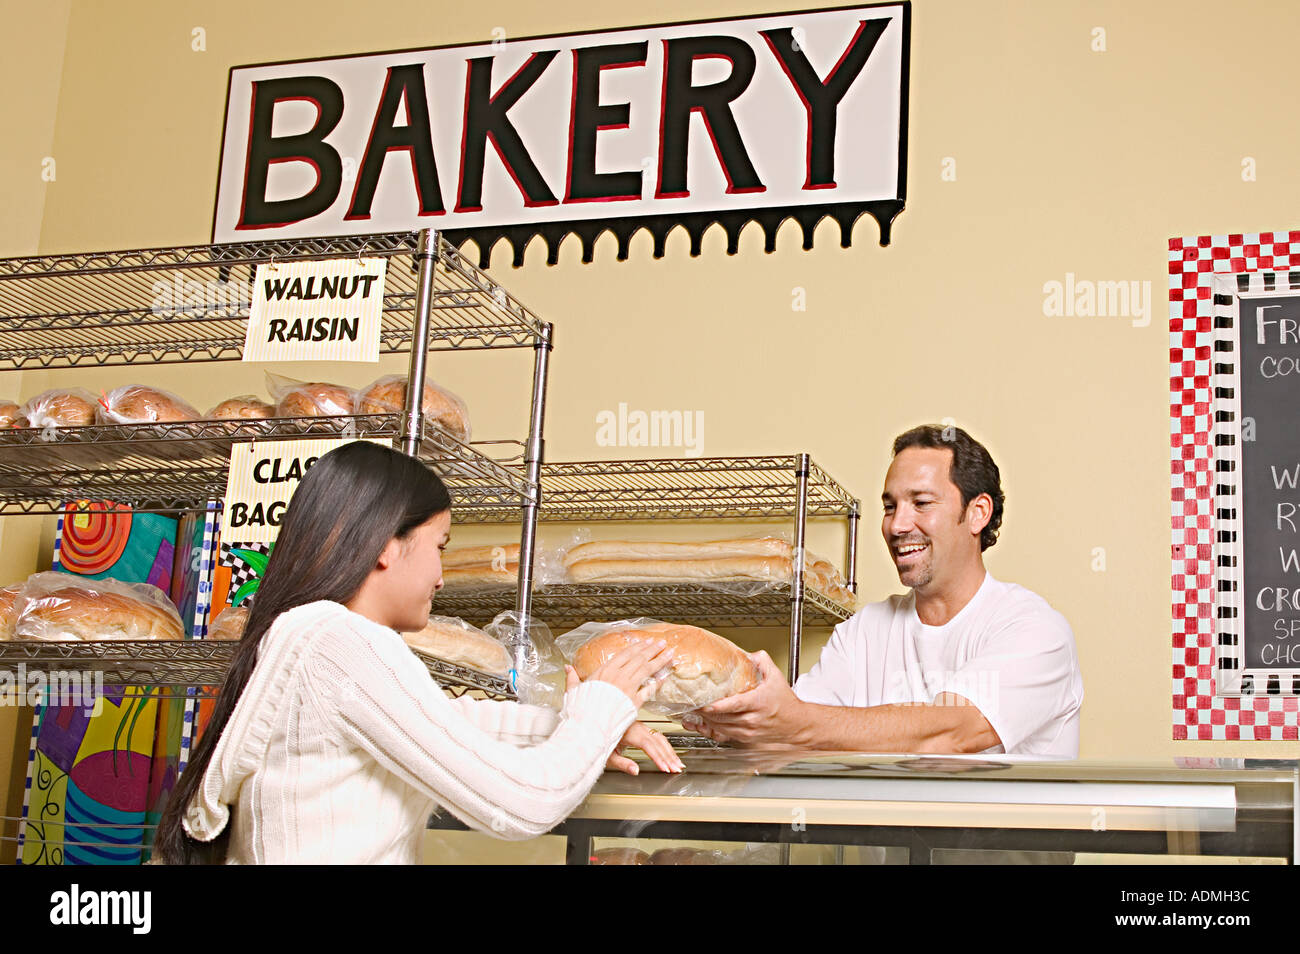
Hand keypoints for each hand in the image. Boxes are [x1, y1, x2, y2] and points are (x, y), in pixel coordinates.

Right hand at [563, 637, 673, 709]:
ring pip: (647, 670)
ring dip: (659, 660)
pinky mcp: (634, 701)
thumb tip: (567, 669)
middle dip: (652, 649)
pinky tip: (665, 677)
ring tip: (669, 654)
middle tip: (662, 643)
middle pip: (639, 658)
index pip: (625, 654)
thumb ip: (573, 679)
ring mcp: (627, 688)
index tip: (646, 642)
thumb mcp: (573, 691)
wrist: (588, 726)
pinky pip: (649, 689)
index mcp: (604, 671)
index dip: (637, 647)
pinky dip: (658, 682)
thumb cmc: (581, 710)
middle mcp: (618, 677)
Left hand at [605, 721, 683, 775]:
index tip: (665, 768)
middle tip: (676, 769)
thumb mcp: (608, 754)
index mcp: (628, 732)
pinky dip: (666, 747)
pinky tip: (671, 755)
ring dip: (670, 752)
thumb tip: (635, 771)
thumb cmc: (601, 739)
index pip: (648, 745)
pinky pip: (657, 736)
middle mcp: (636, 727)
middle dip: (669, 756)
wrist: (597, 725)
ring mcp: (640, 726)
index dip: (658, 757)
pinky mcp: (642, 728)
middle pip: (657, 741)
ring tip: (678, 764)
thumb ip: (622, 763)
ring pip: (660, 738)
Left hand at [681, 651, 807, 746]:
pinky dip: (710, 731)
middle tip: (690, 703)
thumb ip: (762, 661)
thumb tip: (747, 653)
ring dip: (705, 721)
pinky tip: (699, 725)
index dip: (717, 706)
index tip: (704, 703)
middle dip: (704, 712)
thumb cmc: (786, 703)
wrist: (797, 725)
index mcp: (758, 703)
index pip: (734, 706)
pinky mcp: (744, 739)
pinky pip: (723, 736)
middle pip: (722, 718)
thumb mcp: (776, 677)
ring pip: (720, 728)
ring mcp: (747, 731)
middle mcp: (752, 720)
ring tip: (691, 712)